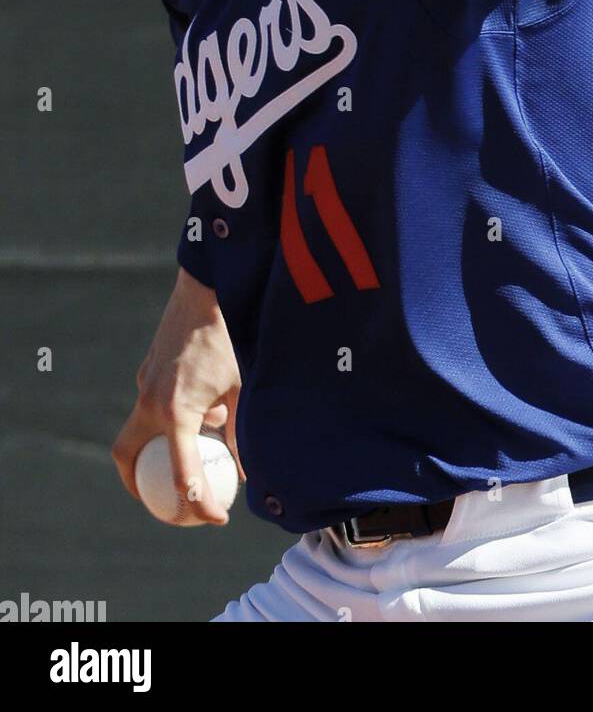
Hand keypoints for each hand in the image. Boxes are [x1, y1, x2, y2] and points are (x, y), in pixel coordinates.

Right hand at [112, 267, 245, 525]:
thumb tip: (247, 474)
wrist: (207, 290)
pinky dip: (171, 417)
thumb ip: (242, 433)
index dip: (197, 504)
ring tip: (190, 457)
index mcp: (176, 412)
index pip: (180, 474)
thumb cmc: (231, 339)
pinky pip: (153, 404)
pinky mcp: (148, 369)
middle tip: (162, 502)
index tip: (213, 518)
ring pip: (139, 428)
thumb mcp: (244, 389)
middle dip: (137, 484)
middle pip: (127, 456)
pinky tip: (205, 411)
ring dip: (159, 446)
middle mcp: (150, 401)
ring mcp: (144, 383)